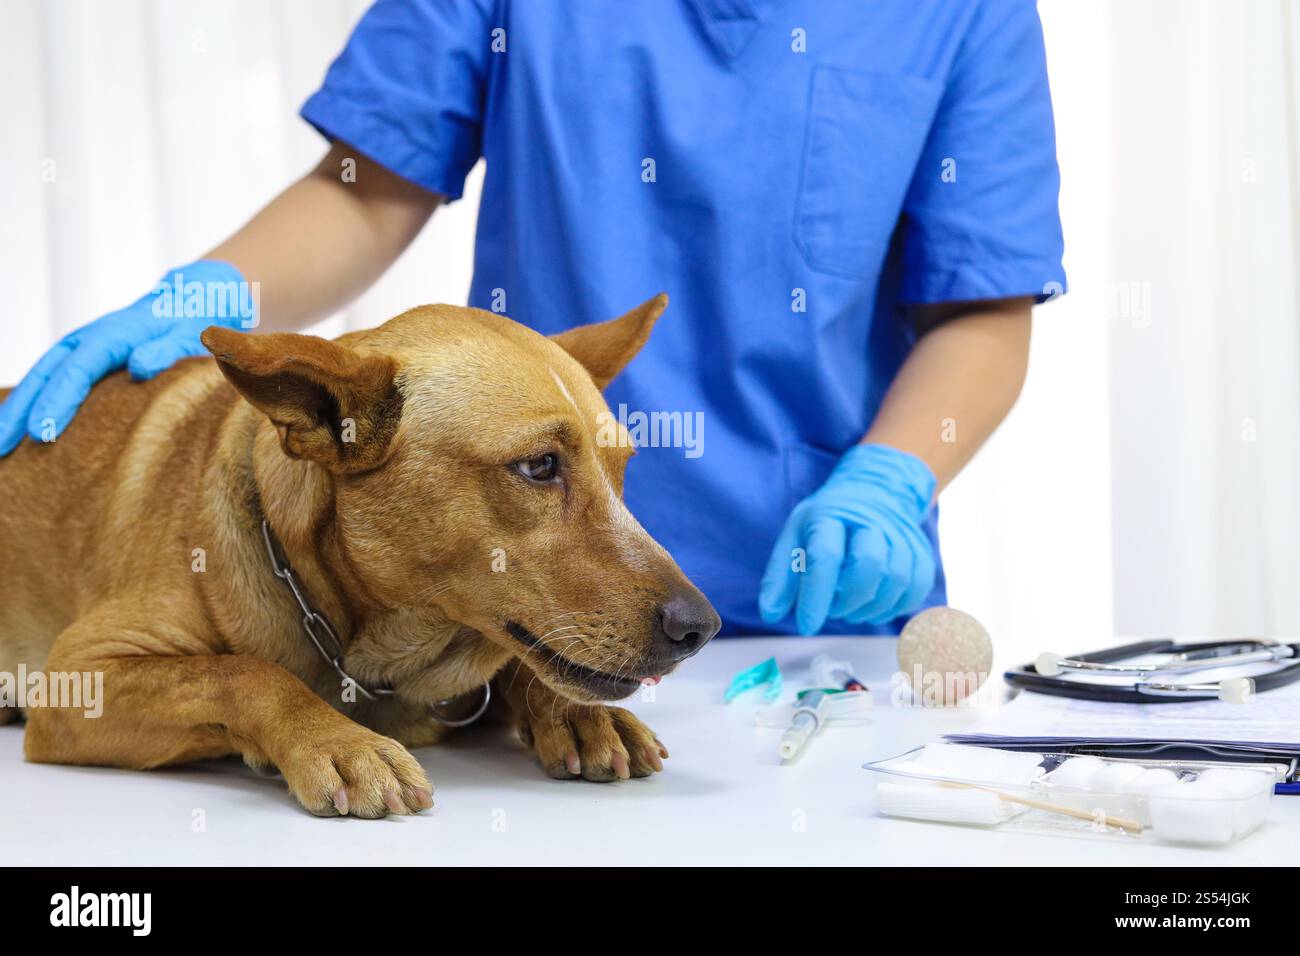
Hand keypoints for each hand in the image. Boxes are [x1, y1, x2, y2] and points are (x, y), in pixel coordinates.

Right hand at [0, 259, 252, 454]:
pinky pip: (50, 380)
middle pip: (47, 374)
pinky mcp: (84, 359)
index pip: (79, 370)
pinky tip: (17, 429)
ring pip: (41, 377)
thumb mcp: (190, 335)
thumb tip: (138, 366)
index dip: (58, 401)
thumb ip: (167, 349)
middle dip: (21, 410)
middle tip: (1, 446)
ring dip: (17, 409)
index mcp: (116, 334)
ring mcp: (82, 348)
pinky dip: (31, 402)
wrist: (192, 300)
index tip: (41, 433)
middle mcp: (90, 338)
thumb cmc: (194, 324)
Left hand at [759, 443, 936, 634]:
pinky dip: (894, 608)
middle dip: (848, 600)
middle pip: (870, 566)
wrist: (873, 493)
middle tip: (832, 610)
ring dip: (870, 608)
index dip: (816, 596)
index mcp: (832, 515)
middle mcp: (872, 521)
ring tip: (849, 609)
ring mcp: (901, 535)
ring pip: (897, 580)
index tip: (806, 625)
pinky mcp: (921, 552)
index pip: (826, 556)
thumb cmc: (828, 522)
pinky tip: (873, 606)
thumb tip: (770, 613)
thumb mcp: (795, 536)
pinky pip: (917, 589)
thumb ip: (781, 575)